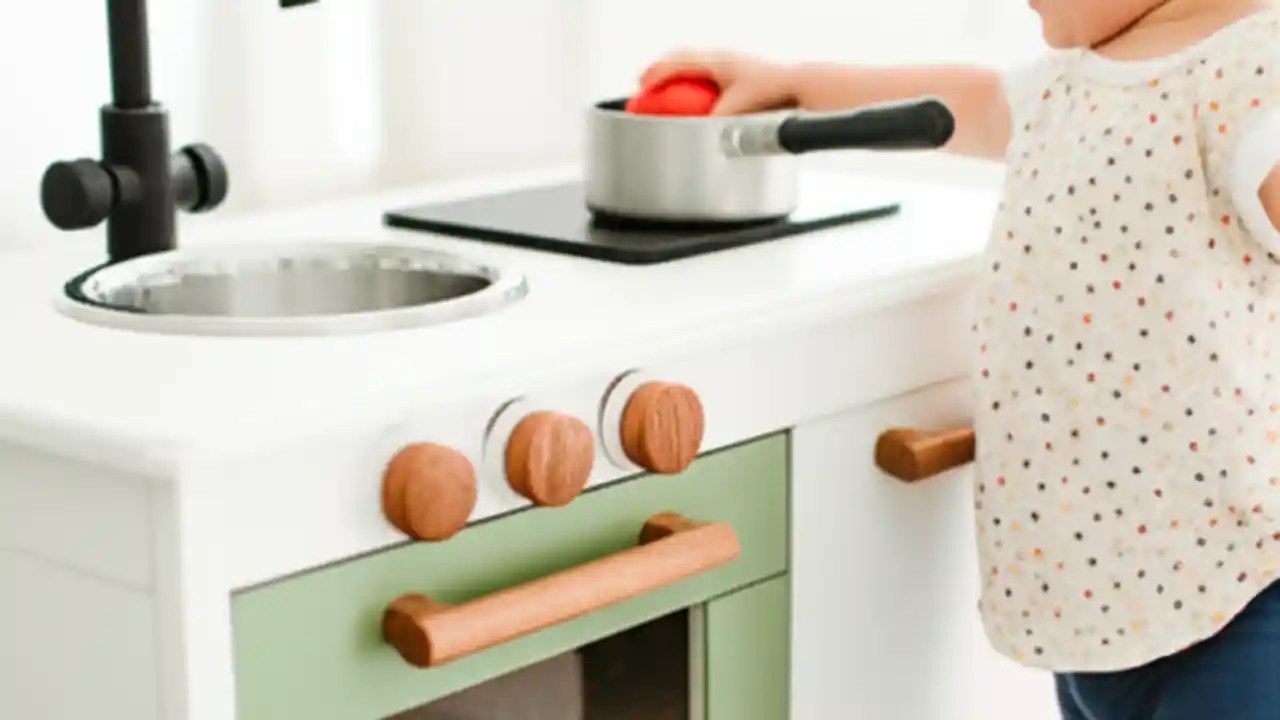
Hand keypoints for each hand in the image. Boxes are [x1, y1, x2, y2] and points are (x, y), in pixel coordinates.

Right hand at [638, 50, 796, 115]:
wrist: (798, 85)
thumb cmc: (772, 92)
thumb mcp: (738, 110)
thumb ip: (716, 121)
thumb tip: (700, 134)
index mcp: (717, 61)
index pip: (675, 63)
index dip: (654, 76)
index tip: (641, 89)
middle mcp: (722, 58)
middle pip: (680, 58)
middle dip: (659, 71)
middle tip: (644, 85)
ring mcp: (730, 63)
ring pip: (693, 64)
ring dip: (676, 75)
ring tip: (663, 90)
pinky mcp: (738, 73)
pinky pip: (706, 74)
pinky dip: (692, 83)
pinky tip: (693, 99)